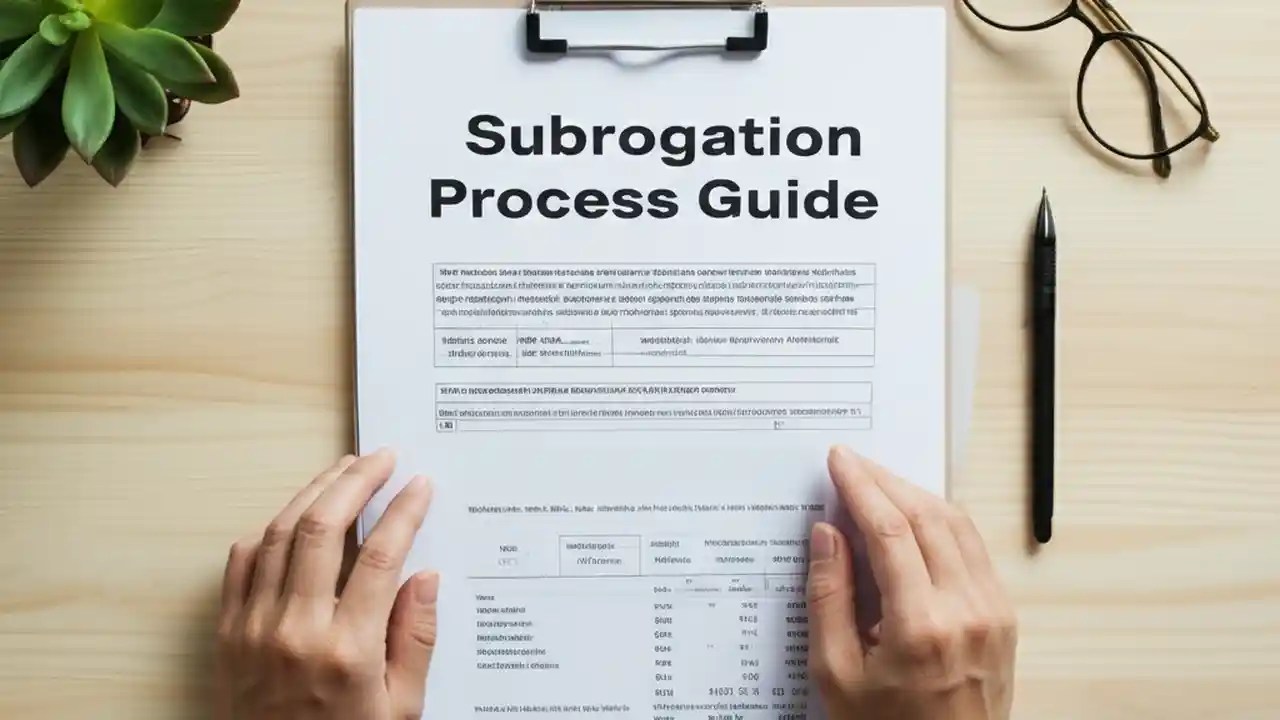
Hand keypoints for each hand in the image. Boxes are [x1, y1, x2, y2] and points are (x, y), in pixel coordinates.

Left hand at [213, 449, 438, 719]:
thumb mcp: (400, 710)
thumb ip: (416, 640)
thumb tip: (426, 578)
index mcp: (348, 650)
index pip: (381, 557)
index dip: (403, 511)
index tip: (420, 486)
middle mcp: (296, 630)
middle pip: (325, 529)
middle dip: (356, 482)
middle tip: (381, 459)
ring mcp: (254, 628)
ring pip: (280, 534)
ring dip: (313, 492)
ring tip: (343, 470)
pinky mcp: (228, 633)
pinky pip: (242, 562)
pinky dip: (270, 530)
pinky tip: (296, 516)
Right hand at [806, 446, 1016, 719]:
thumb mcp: (836, 674)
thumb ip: (829, 597)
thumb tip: (828, 533)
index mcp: (921, 627)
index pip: (890, 531)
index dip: (862, 487)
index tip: (840, 461)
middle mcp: (967, 611)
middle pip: (927, 516)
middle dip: (886, 481)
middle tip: (853, 463)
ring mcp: (993, 612)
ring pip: (957, 524)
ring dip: (916, 495)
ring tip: (878, 483)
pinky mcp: (1004, 617)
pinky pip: (973, 549)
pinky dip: (941, 522)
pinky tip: (913, 518)